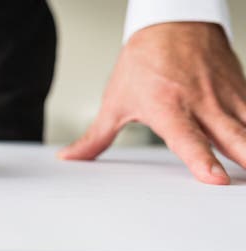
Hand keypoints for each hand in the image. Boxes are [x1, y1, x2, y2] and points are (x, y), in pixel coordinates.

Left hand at [58, 22, 245, 184]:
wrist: (170, 24)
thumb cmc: (144, 62)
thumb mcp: (115, 101)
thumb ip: (96, 137)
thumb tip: (70, 157)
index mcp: (167, 108)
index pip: (187, 139)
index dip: (201, 160)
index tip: (215, 178)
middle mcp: (200, 104)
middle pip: (231, 136)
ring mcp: (225, 97)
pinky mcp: (241, 90)